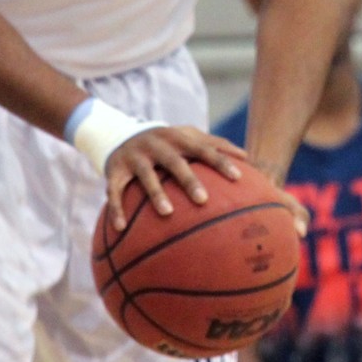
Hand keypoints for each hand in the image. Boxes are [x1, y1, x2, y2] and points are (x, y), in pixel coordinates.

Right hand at [102, 126, 246, 229]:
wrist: (120, 133)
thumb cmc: (166, 142)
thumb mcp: (187, 136)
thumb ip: (215, 144)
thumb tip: (248, 157)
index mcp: (178, 138)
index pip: (204, 149)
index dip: (220, 162)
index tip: (237, 178)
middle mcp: (157, 145)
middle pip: (175, 162)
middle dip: (188, 180)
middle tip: (203, 200)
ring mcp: (135, 156)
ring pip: (145, 176)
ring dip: (156, 193)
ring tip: (167, 213)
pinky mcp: (115, 169)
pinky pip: (114, 190)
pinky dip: (116, 208)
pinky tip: (120, 228)